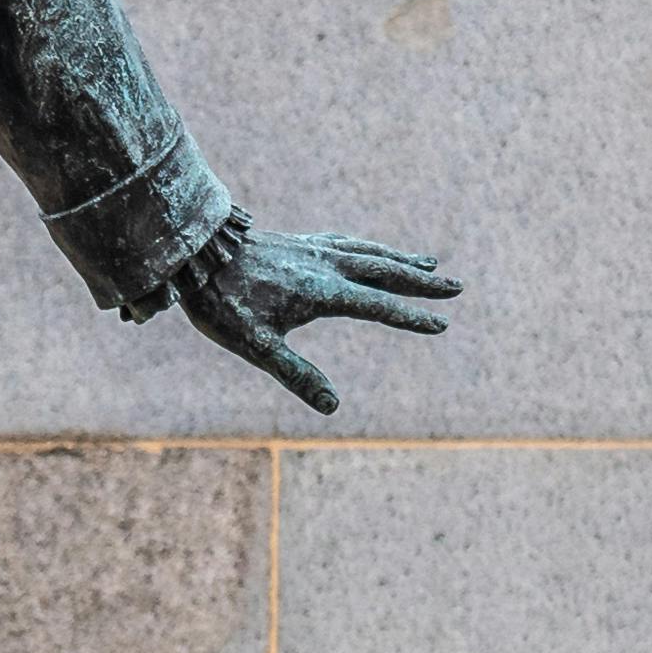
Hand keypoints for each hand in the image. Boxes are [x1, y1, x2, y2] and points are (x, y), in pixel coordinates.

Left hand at [177, 216, 459, 419]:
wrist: (195, 254)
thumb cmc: (222, 304)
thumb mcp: (257, 348)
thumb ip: (297, 375)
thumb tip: (333, 408)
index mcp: (322, 292)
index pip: (378, 306)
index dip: (411, 317)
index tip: (442, 324)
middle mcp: (325, 266)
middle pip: (385, 272)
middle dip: (421, 282)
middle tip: (456, 287)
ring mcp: (313, 251)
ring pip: (369, 253)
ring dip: (401, 261)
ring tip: (429, 264)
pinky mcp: (300, 244)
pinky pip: (347, 244)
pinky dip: (370, 248)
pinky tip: (372, 251)